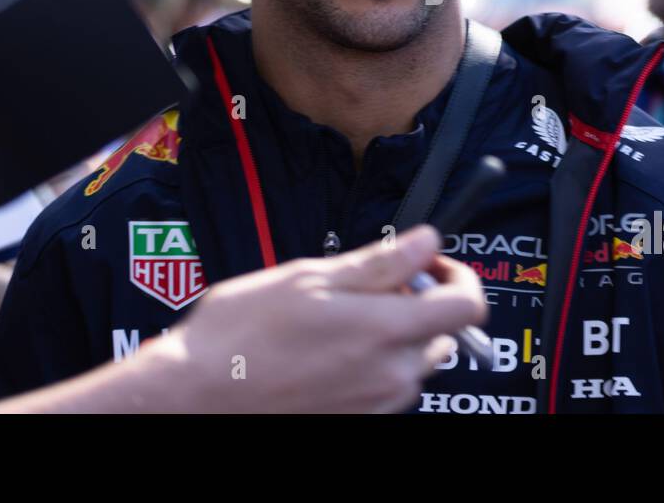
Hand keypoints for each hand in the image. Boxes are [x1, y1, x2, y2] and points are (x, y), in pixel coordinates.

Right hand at [142, 225, 486, 412]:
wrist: (196, 396)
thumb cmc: (240, 335)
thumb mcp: (309, 278)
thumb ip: (379, 262)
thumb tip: (426, 240)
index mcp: (385, 331)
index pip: (467, 305)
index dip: (456, 274)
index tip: (428, 261)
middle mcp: (392, 376)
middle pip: (442, 333)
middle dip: (418, 303)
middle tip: (368, 285)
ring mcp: (377, 406)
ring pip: (413, 361)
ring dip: (393, 335)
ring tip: (337, 319)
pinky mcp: (359, 422)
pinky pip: (387, 388)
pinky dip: (372, 364)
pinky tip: (327, 350)